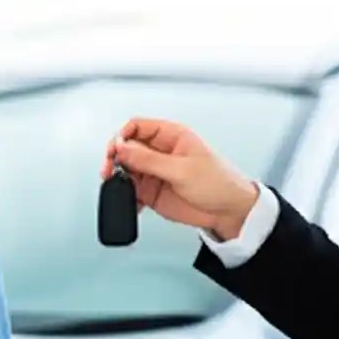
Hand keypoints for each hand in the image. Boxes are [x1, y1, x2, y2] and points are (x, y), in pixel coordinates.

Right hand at [101, 118, 258, 238]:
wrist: (229, 211)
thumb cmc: (219, 183)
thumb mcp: (182, 169)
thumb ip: (149, 160)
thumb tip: (122, 147)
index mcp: (171, 135)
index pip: (137, 127)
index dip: (122, 137)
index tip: (115, 151)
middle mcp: (161, 152)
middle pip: (127, 148)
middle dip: (115, 158)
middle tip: (110, 172)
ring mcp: (156, 172)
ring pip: (126, 170)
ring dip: (118, 178)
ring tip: (117, 187)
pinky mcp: (153, 191)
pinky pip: (132, 191)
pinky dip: (126, 196)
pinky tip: (130, 201)